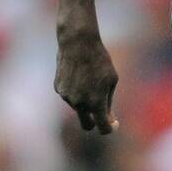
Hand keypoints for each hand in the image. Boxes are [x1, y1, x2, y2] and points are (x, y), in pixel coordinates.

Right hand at [55, 19, 119, 133]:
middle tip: (101, 114)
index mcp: (96, 102)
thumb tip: (107, 117)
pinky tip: (78, 73)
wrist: (78, 42)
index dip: (109, 128)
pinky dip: (75, 90)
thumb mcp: (111, 80)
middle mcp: (79, 103)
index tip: (113, 122)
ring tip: (89, 78)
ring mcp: (66, 97)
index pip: (103, 128)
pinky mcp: (58, 88)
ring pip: (78, 107)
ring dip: (85, 100)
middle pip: (87, 125)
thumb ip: (108, 101)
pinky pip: (69, 95)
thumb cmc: (99, 60)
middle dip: (94, 123)